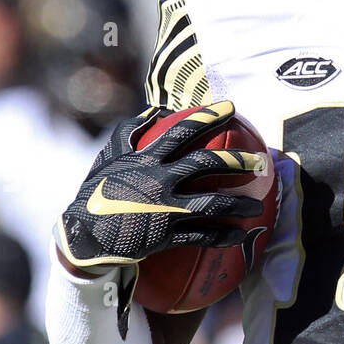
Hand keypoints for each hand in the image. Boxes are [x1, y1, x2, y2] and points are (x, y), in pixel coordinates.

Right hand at [55, 103, 265, 270]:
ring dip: (238, 204)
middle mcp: (159, 180)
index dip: (208, 116)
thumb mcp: (108, 157)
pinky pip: (201, 236)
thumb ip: (131, 132)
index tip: (231, 107)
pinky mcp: (165, 236)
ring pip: (211, 203)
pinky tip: (240, 236)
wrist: (83, 236)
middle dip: (237, 160)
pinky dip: (223, 236)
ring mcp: (164, 209)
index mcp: (146, 158)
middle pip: (206, 165)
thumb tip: (156, 111)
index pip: (182, 130)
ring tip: (257, 205)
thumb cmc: (96, 193)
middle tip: (260, 160)